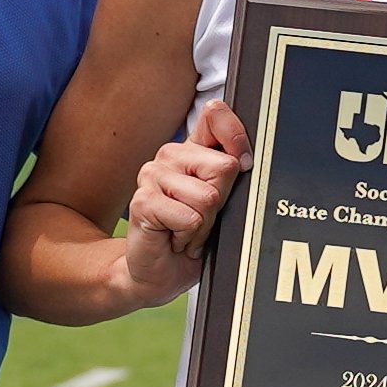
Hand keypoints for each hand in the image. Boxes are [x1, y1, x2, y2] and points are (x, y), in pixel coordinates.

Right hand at [120, 99, 249, 305]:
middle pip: (224, 167)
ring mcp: (152, 175)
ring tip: (188, 230)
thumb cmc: (191, 234)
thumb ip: (231, 171)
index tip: (243, 165)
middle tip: (203, 217)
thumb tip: (242, 158)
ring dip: (205, 225)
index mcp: (192, 149)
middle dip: (221, 202)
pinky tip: (175, 238)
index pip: (217, 115)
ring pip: (208, 197)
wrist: (159, 271)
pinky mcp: (143, 201)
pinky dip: (190, 237)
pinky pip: (189, 218)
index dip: (237, 139)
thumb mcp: (221, 201)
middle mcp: (170, 155)